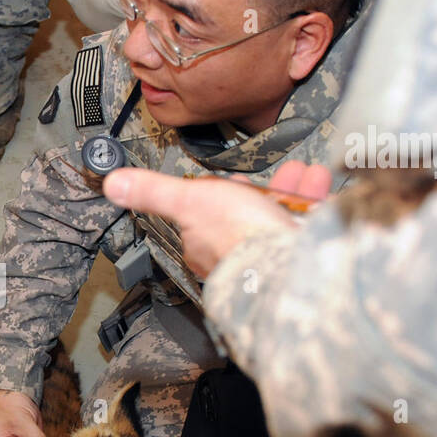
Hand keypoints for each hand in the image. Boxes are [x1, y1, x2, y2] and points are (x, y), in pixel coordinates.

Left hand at [102, 161, 332, 276]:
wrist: (288, 262)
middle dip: (270, 191)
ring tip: (306, 175)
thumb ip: (153, 191)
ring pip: (283, 220)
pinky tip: (323, 191)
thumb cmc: (236, 236)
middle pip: (252, 217)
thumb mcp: (189, 199)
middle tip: (283, 175)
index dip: (224, 195)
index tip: (236, 182)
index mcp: (205, 245)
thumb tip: (113, 185)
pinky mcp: (303, 258)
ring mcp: (271, 258)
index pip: (210, 216)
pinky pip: (310, 228)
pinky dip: (317, 206)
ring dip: (295, 192)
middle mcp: (237, 256)